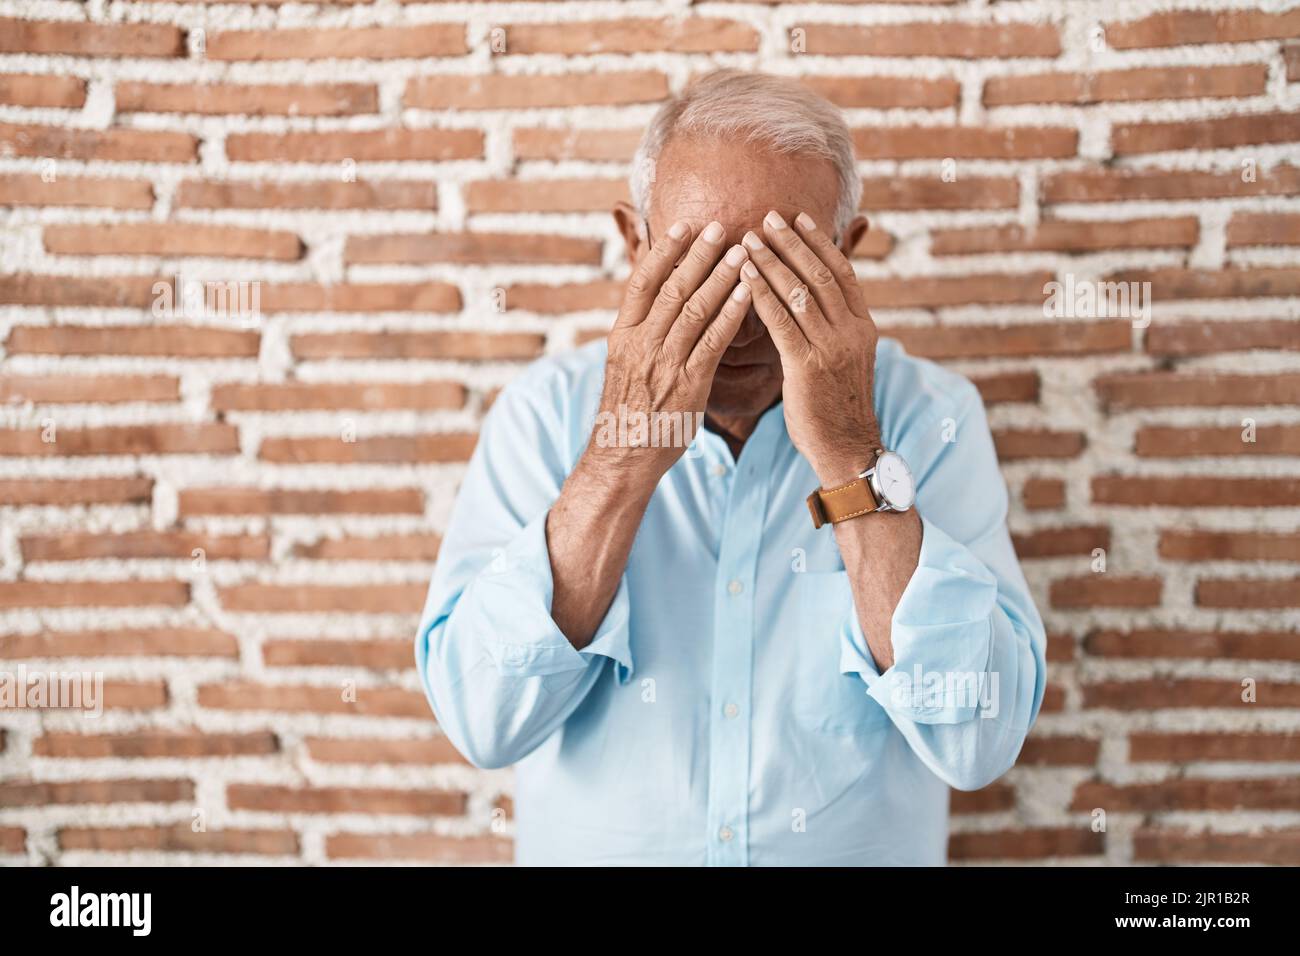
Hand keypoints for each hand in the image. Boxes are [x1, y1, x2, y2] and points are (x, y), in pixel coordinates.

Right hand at [588, 219, 751, 484]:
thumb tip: (656, 300)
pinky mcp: (688, 384)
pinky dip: (731, 314)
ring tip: (742, 251)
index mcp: (622, 335)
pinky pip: (713, 341)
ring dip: (721, 277)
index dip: (664, 251)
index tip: (684, 225)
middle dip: (698, 254)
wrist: (622, 457)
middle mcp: (641, 344)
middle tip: (721, 226)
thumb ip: (640, 332)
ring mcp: (664, 363)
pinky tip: (749, 294)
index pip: (642, 282)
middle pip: (672, 288)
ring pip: (695, 309)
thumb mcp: (624, 365)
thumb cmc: (628, 411)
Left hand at [740, 210, 880, 487]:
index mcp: (864, 328)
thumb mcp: (844, 362)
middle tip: (768, 216)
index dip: (821, 243)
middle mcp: (852, 331)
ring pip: (799, 291)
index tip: (800, 218)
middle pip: (821, 274)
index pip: (843, 273)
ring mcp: (832, 348)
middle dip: (793, 242)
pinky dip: (760, 294)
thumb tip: (817, 304)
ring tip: (749, 238)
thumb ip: (833, 330)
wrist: (846, 450)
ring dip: (772, 261)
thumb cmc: (836, 409)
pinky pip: (781, 320)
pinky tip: (743, 277)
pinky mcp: (808, 366)